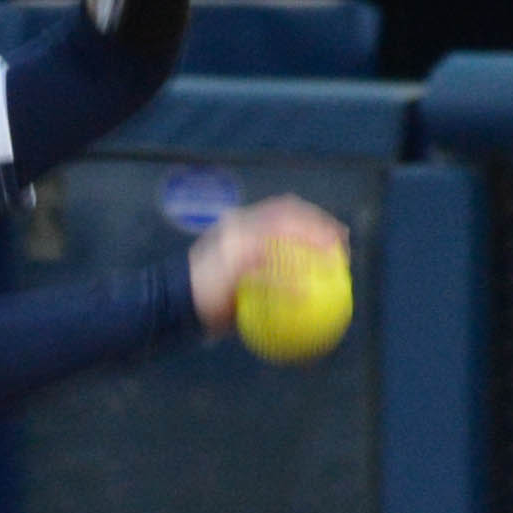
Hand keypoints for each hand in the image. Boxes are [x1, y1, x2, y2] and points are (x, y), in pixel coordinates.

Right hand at [182, 195, 343, 332]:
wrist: (170, 304)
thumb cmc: (206, 298)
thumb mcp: (236, 283)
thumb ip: (264, 277)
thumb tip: (302, 289)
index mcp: (239, 224)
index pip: (282, 208)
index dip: (313, 216)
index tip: (336, 232)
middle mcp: (237, 226)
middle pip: (287, 213)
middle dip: (318, 223)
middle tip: (342, 242)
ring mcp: (234, 242)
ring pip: (281, 234)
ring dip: (310, 244)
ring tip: (333, 261)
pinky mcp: (231, 263)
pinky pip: (269, 272)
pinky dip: (289, 283)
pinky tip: (306, 296)